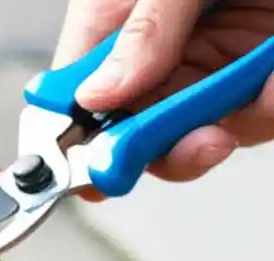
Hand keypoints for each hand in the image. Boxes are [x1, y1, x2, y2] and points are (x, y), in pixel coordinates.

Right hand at [53, 0, 273, 197]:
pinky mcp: (258, 69)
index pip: (75, 98)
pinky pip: (259, 111)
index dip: (77, 143)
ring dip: (238, 121)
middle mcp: (157, 50)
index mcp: (113, 19)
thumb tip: (100, 96)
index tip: (94, 174)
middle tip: (202, 143)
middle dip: (169, 146)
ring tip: (267, 90)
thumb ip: (144, 28)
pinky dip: (271, 105)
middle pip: (138, 130)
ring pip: (205, 129)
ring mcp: (212, 61)